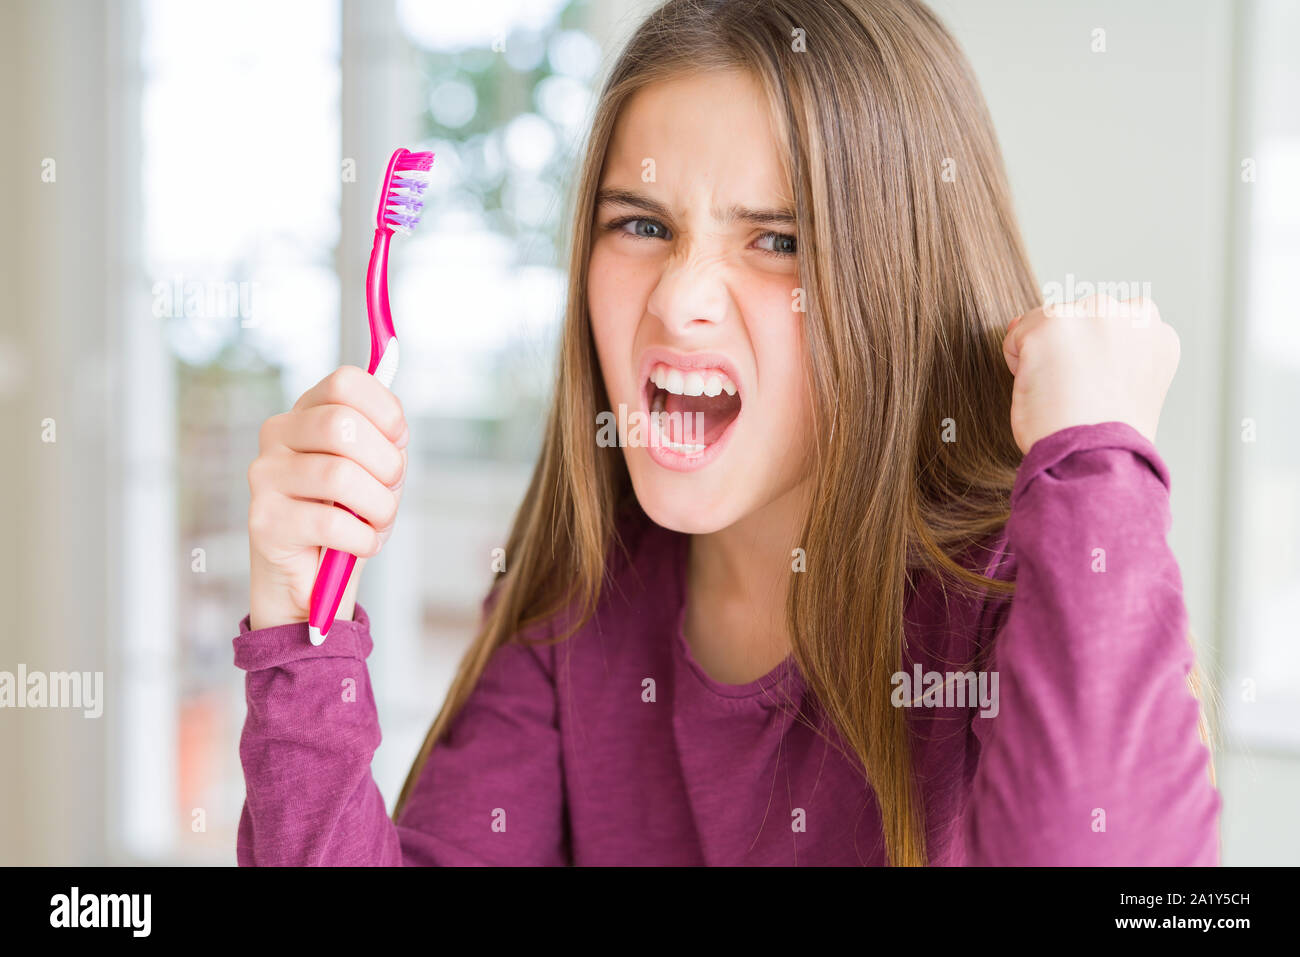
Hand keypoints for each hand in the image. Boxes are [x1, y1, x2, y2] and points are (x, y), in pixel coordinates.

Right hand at [247, 366, 408, 630]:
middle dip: (386, 462)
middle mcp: (277, 435)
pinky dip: (363, 539)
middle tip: (391, 489)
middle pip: (341, 424)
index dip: (385, 410)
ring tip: (377, 522)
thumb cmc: (348, 512)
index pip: (344, 382)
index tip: (399, 439)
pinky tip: (361, 544)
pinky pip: (331, 523)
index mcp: (306, 411)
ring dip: (378, 506)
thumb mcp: (375, 468)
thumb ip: (385, 440)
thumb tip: (396, 431)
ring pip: (339, 476)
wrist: (311, 575)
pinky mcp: (264, 520)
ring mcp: (265, 476)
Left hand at [1001, 293, 1179, 455]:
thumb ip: (1103, 349)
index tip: (1096, 390)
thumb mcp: (1125, 387)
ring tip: (1064, 394)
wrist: (1095, 459)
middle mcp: (1133, 315)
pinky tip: (1043, 390)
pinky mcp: (1054, 323)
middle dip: (1067, 351)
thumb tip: (1032, 319)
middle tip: (1079, 396)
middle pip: (1077, 317)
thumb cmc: (1104, 437)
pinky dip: (1019, 364)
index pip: (1109, 327)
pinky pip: (1017, 337)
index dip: (1091, 361)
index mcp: (1158, 335)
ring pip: (1046, 323)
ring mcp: (1094, 313)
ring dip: (1043, 355)